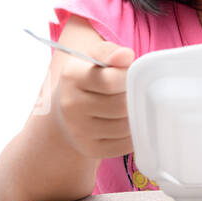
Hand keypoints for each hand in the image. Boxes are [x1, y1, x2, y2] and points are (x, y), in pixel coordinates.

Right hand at [53, 39, 135, 159]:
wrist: (65, 111)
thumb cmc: (89, 78)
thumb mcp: (94, 57)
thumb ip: (111, 52)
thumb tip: (125, 55)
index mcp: (72, 77)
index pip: (111, 81)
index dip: (129, 77)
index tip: (129, 75)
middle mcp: (71, 105)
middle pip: (121, 105)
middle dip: (134, 98)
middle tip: (133, 92)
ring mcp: (78, 130)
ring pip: (125, 126)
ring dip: (136, 116)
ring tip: (131, 106)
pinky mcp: (90, 149)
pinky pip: (124, 144)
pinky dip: (133, 134)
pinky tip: (128, 122)